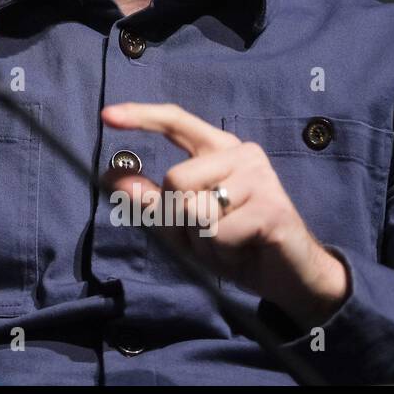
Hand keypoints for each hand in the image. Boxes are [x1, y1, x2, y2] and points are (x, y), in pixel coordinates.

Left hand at [100, 102, 349, 328]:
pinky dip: (221, 253)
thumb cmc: (233, 245)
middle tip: (209, 238)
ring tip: (227, 245)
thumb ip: (149, 200)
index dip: (142, 116)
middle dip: (179, 222)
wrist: (287, 277)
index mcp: (217, 150)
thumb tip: (109, 176)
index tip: (106, 116)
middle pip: (175, 180)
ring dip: (201, 241)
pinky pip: (218, 233)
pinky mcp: (271, 206)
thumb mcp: (182, 225)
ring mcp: (259, 176)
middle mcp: (240, 154)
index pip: (177, 121)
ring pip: (194, 208)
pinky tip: (243, 251)